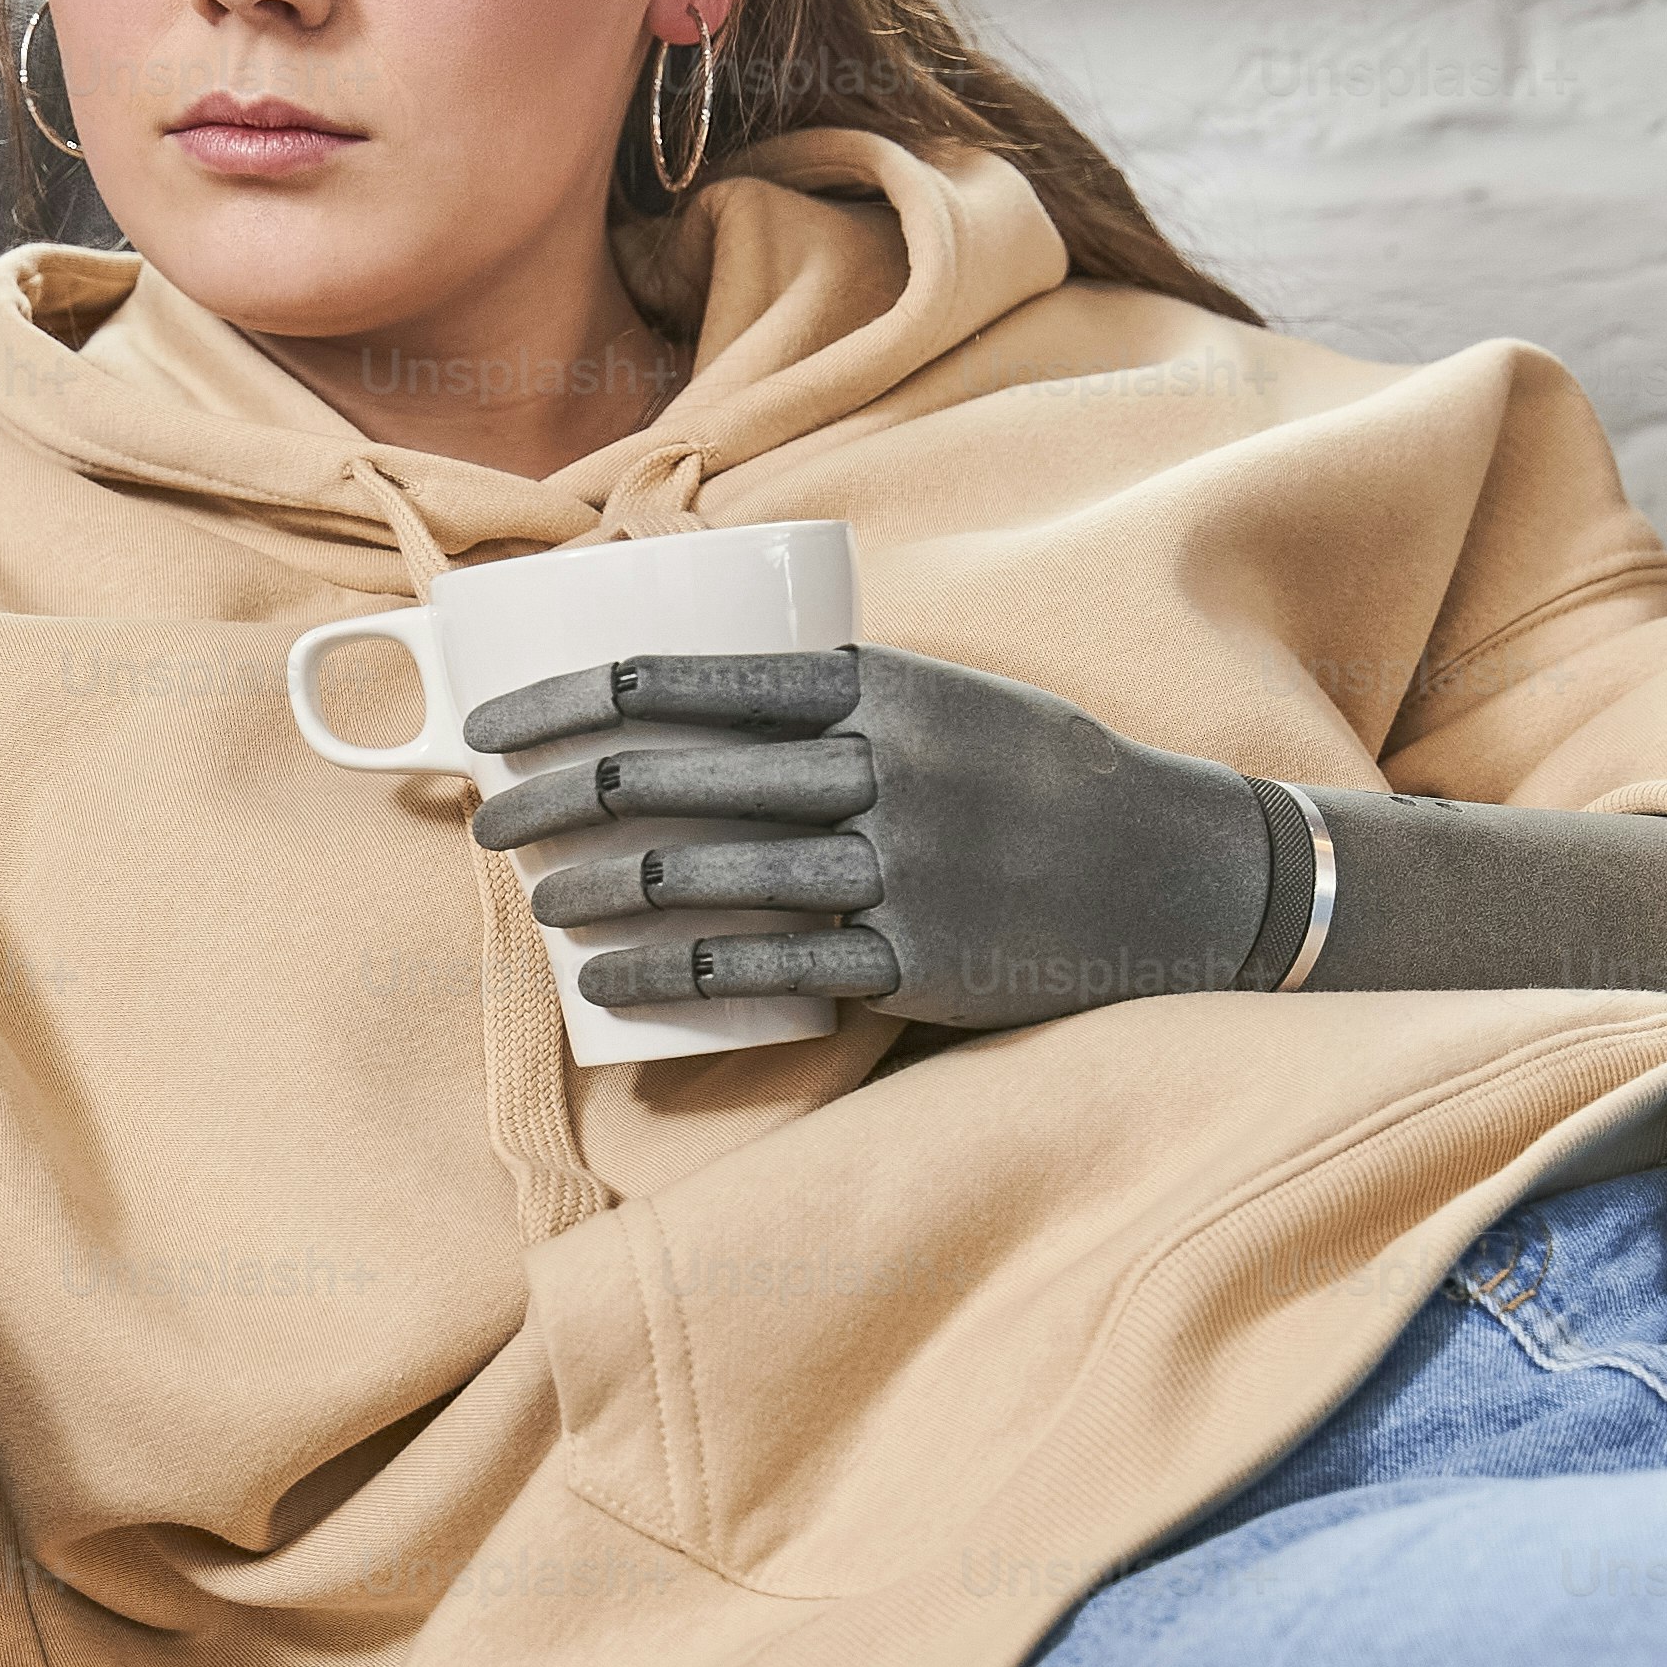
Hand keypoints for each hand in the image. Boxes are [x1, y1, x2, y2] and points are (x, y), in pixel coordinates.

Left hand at [463, 643, 1281, 1026]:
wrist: (1178, 873)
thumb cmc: (1040, 778)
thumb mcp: (946, 697)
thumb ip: (835, 694)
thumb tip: (696, 692)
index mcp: (873, 683)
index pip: (677, 680)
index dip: (562, 702)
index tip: (490, 727)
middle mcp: (877, 767)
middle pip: (665, 777)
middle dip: (549, 800)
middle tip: (488, 822)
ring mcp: (895, 868)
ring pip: (698, 876)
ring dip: (591, 890)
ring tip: (538, 902)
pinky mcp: (912, 962)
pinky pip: (760, 973)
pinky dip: (666, 980)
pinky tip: (606, 986)